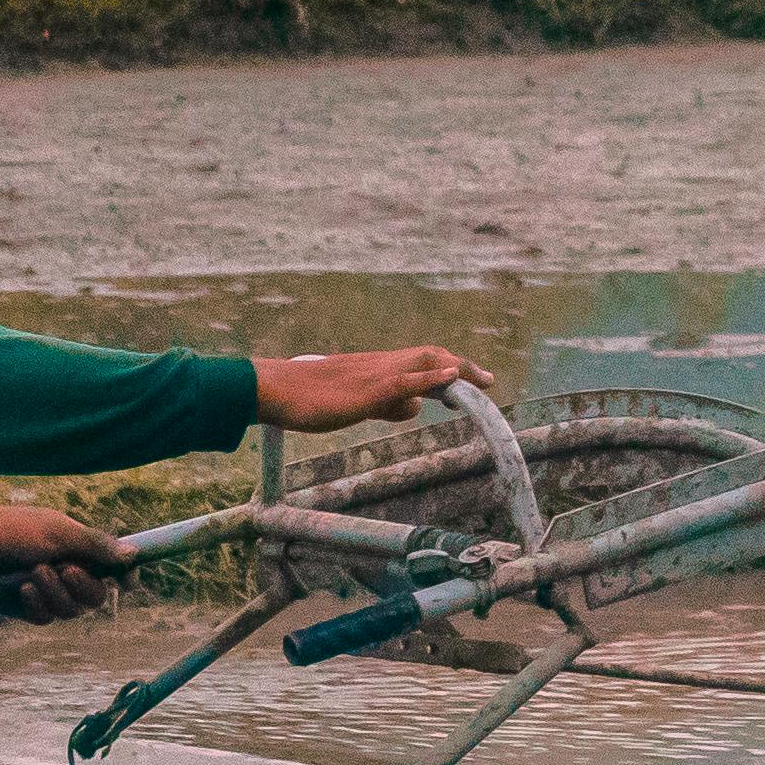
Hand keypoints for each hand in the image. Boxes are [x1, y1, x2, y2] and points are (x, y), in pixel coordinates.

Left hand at [0, 497, 128, 622]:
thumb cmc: (15, 531)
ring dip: (53, 592)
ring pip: (71, 611)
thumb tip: (132, 554)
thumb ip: (95, 545)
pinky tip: (21, 588)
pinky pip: (47, 618)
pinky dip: (36, 603)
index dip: (126, 576)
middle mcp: (69, 574)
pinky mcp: (30, 610)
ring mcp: (50, 594)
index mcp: (80, 550)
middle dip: (82, 585)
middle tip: (64, 569)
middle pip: (96, 597)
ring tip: (32, 572)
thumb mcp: (59, 531)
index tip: (130, 585)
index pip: (114, 567)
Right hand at [251, 344, 486, 435]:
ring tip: (483, 380)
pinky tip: (453, 377)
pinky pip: (405, 380)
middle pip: (431, 356)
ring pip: (423, 361)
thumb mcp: (356, 405)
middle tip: (489, 382)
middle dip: (463, 367)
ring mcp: (374, 375)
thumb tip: (414, 408)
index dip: (450, 369)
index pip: (422, 362)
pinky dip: (432, 377)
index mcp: (377, 369)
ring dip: (457, 369)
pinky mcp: (365, 390)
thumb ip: (385, 405)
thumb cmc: (308, 399)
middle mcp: (381, 365)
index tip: (473, 381)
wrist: (275, 390)